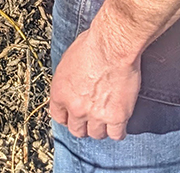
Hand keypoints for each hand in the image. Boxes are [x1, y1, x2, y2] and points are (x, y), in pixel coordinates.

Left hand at [49, 24, 141, 139]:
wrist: (113, 46)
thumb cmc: (93, 44)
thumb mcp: (68, 60)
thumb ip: (69, 79)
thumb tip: (74, 82)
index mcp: (60, 92)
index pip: (59, 116)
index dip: (68, 117)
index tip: (73, 116)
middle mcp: (75, 107)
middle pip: (76, 129)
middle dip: (84, 124)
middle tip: (91, 117)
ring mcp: (95, 114)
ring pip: (96, 134)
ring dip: (101, 127)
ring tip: (107, 118)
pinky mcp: (116, 116)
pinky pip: (116, 134)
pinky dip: (118, 130)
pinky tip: (120, 122)